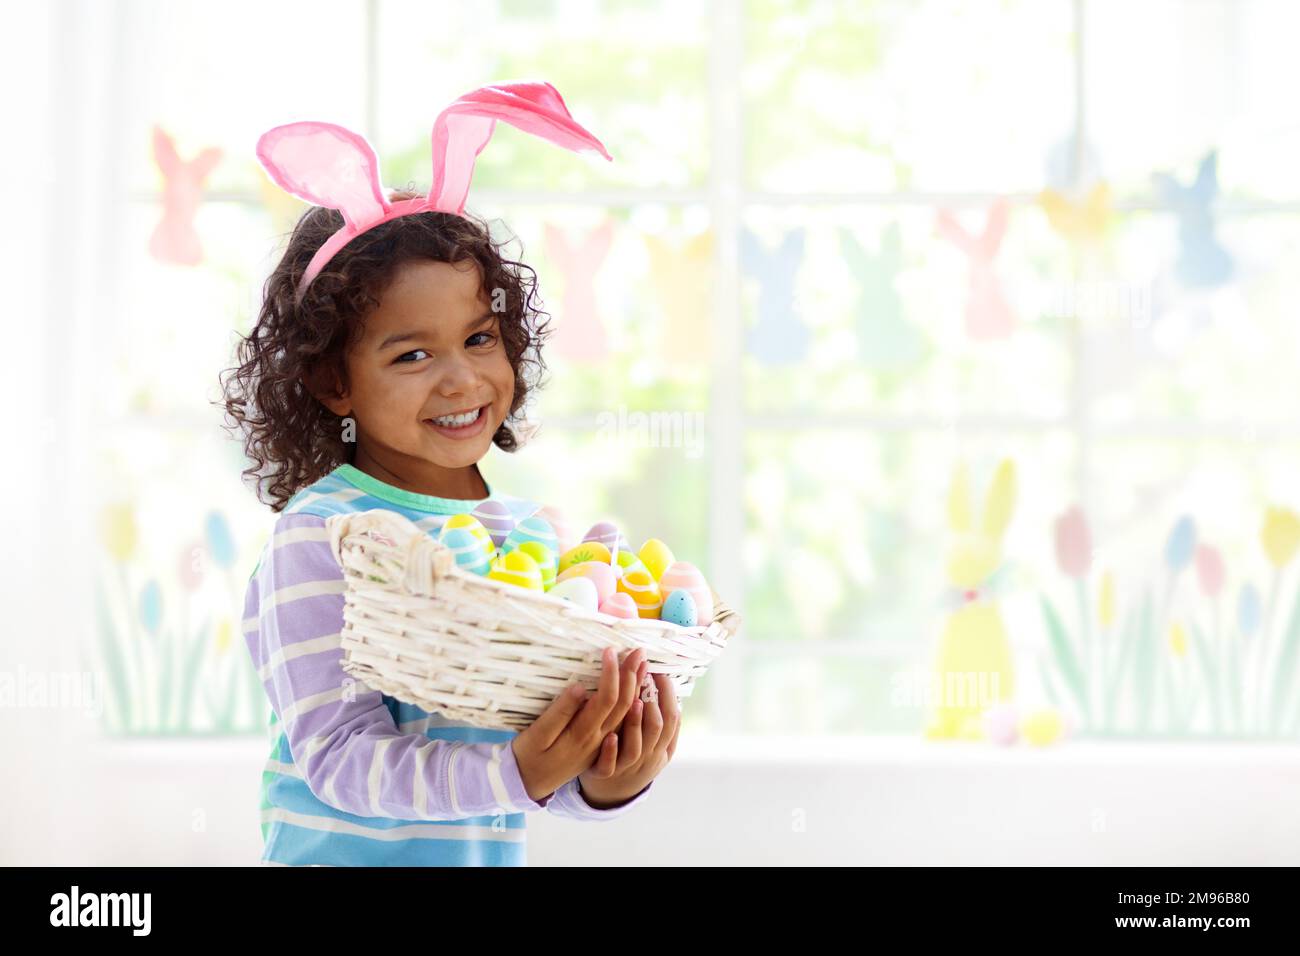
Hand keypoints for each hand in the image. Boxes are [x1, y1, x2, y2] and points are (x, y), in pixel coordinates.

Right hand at [511, 645, 646, 802]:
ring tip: (643, 666)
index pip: (606, 699)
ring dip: (636, 688)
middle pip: (624, 705)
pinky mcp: (599, 745)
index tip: (610, 651)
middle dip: (632, 676)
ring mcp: (601, 744)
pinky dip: (633, 702)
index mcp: (583, 734)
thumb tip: (581, 688)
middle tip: (639, 652)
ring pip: (626, 714)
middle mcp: (598, 740)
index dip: (612, 674)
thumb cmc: (529, 755)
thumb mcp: (537, 734)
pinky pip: (622, 722)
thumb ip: (560, 711)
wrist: (529, 783)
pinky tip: (636, 691)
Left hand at [577, 670, 680, 809]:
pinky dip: (611, 751)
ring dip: (635, 724)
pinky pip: (610, 765)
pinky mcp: (605, 774)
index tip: (660, 673)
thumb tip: (659, 676)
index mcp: (662, 747)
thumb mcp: (650, 737)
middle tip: (646, 677)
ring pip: (636, 747)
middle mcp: (648, 757)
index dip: (668, 695)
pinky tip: (609, 735)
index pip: (672, 718)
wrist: (611, 792)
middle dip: (654, 702)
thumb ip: (655, 713)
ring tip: (634, 701)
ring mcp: (627, 767)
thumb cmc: (631, 753)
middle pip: (657, 729)